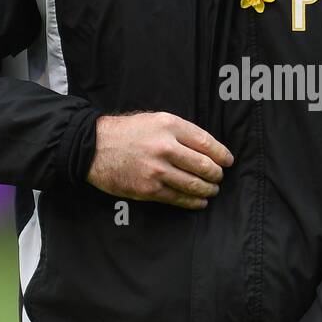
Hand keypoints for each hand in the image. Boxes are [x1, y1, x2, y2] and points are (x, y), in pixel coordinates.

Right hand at [86, 111, 233, 208]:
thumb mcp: (155, 120)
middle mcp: (165, 147)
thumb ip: (180, 132)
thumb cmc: (126, 132)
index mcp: (169, 126)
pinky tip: (199, 201)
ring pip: (194, 184)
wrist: (93, 147)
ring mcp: (157, 170)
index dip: (222, 155)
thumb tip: (207, 149)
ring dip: (208, 190)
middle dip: (216, 174)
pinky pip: (178, 198)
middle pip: (204, 165)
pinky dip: (193, 202)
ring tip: (212, 190)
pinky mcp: (148, 189)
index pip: (207, 143)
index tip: (228, 161)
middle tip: (219, 177)